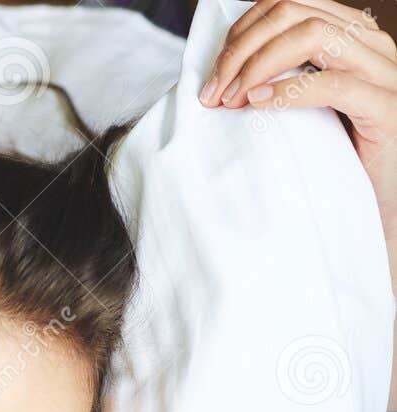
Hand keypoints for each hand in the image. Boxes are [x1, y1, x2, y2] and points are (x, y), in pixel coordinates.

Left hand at [199, 2, 396, 243]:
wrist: (382, 208)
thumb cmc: (343, 162)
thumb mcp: (310, 111)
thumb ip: (288, 79)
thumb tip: (228, 74)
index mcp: (353, 35)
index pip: (290, 3)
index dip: (245, 29)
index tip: (215, 72)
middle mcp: (372, 44)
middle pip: (296, 13)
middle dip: (244, 48)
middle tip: (214, 91)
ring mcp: (383, 73)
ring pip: (314, 35)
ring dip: (260, 64)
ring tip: (232, 99)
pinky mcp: (386, 109)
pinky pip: (332, 84)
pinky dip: (289, 89)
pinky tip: (259, 103)